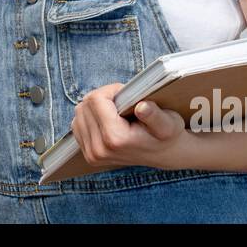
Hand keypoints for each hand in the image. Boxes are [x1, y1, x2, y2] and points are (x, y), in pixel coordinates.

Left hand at [71, 83, 188, 170]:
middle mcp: (99, 150)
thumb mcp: (168, 123)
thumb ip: (154, 115)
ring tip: (116, 111)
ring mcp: (92, 155)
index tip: (126, 94)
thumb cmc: (167, 135)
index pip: (95, 99)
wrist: (165, 155)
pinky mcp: (89, 155)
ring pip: (79, 114)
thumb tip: (142, 107)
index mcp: (115, 139)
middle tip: (123, 102)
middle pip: (85, 105)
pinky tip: (107, 120)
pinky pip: (78, 125)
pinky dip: (90, 117)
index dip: (111, 90)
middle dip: (103, 97)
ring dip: (95, 107)